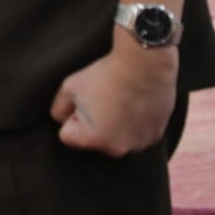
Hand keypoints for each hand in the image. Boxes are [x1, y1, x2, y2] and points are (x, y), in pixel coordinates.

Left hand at [51, 31, 178, 156]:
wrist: (145, 65)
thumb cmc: (105, 76)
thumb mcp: (68, 88)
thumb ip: (58, 110)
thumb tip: (64, 120)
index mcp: (94, 140)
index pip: (67, 136)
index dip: (71, 116)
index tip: (84, 102)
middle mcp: (118, 150)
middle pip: (93, 140)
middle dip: (93, 124)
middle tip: (102, 101)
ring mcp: (139, 145)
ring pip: (115, 138)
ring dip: (114, 126)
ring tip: (119, 102)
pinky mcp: (155, 137)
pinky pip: (135, 134)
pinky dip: (133, 124)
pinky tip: (135, 105)